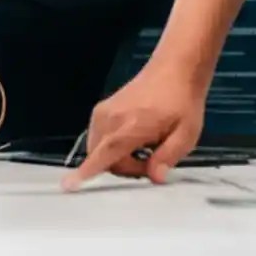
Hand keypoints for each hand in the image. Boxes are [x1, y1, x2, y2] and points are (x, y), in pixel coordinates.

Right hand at [61, 66, 206, 190]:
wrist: (174, 70)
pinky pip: (98, 139)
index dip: (88, 172)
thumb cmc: (182, 102)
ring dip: (118, 158)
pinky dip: (112, 146)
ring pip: (98, 150)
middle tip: (152, 162)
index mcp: (131, 125)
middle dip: (124, 168)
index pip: (105, 154)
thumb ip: (168, 157)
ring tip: (145, 149)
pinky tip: (133, 139)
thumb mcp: (186, 134)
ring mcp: (102, 112)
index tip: (68, 185)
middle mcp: (110, 118)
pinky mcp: (101, 110)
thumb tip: (154, 177)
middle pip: (102, 158)